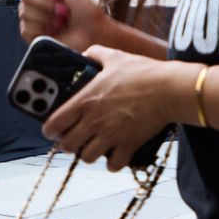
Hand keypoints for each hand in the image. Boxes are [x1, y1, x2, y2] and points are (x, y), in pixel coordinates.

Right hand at [20, 0, 99, 39]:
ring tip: (60, 21)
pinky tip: (53, 31)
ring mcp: (34, 19)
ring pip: (25, 12)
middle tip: (62, 8)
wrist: (94, 34)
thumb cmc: (88, 13)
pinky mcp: (33, 35)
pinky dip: (42, 29)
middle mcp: (37, 3)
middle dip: (47, 4)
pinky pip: (26, 28)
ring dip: (47, 17)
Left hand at [42, 46, 181, 171]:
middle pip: (67, 146)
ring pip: (86, 157)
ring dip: (88, 153)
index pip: (54, 124)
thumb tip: (86, 54)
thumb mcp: (115, 57)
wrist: (169, 89)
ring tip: (93, 146)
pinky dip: (112, 163)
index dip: (49, 130)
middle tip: (73, 138)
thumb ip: (96, 54)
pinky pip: (113, 165)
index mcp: (85, 101)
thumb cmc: (143, 72)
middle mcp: (94, 121)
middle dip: (67, 144)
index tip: (51, 130)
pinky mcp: (128, 145)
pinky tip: (114, 154)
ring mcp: (111, 135)